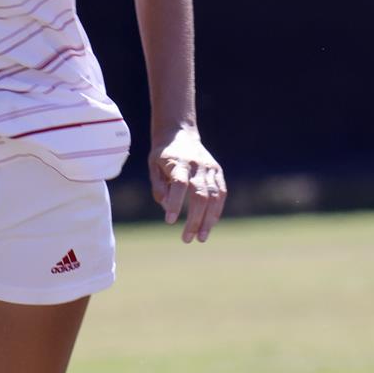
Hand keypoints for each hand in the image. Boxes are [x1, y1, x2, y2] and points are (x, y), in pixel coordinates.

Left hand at [149, 125, 224, 242]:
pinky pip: (221, 193)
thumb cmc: (162, 155)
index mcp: (178, 163)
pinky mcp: (217, 171)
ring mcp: (210, 168)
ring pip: (213, 197)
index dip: (176, 203)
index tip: (170, 222)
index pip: (179, 185)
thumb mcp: (153, 167)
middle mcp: (197, 165)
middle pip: (199, 195)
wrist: (179, 133)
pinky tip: (210, 224)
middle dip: (194, 219)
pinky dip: (217, 210)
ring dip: (208, 220)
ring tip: (201, 238)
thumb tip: (168, 207)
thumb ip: (159, 187)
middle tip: (187, 239)